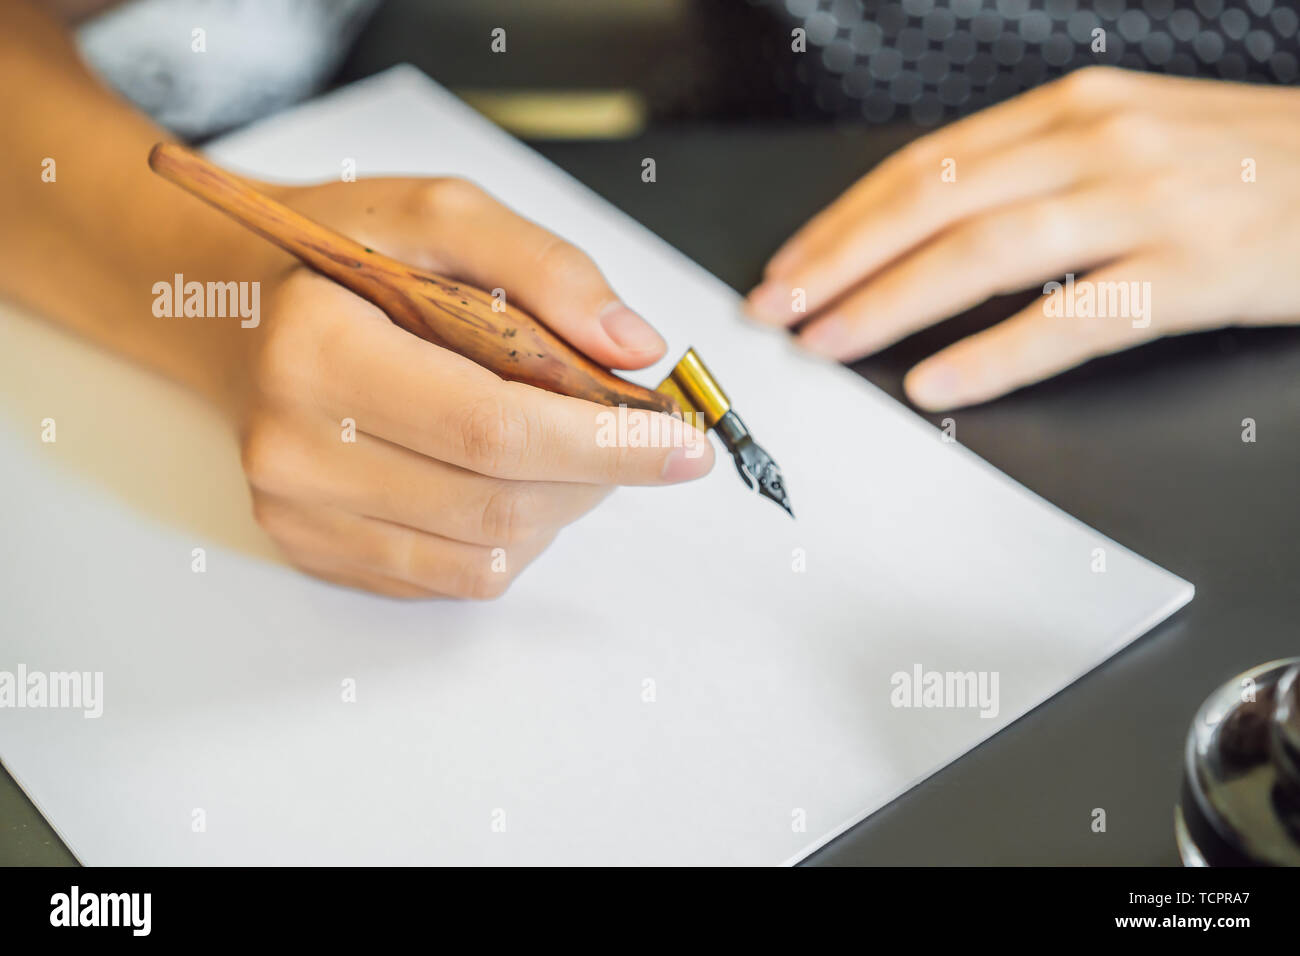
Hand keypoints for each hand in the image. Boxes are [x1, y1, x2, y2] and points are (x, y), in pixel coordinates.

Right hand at [222, 177, 712, 597]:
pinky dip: (512, 534)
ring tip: (564, 444)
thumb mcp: (440, 214)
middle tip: (638, 435)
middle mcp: (294, 447)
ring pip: (487, 554)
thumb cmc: (342, 254)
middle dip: (598, 476)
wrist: (234, 307)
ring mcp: (299, 513)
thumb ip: (544, 266)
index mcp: (320, 348)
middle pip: (498, 501)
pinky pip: (453, 578)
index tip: (685, 444)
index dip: (604, 444)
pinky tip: (508, 476)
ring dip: (561, 508)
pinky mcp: (314, 550)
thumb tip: (635, 347)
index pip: (492, 427)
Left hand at [745, 67, 1299, 409]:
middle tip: (779, 310)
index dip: (842, 220)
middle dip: (840, 261)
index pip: (923, 167)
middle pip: (935, 204)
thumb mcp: (1125, 140)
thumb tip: (927, 230)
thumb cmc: (1243, 163)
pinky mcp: (1194, 270)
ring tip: (831, 342)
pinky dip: (996, 353)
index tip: (789, 264)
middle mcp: (1097, 144)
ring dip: (892, 302)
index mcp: (1071, 113)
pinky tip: (940, 380)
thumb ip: (1030, 175)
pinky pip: (1075, 318)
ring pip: (986, 252)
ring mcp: (1147, 204)